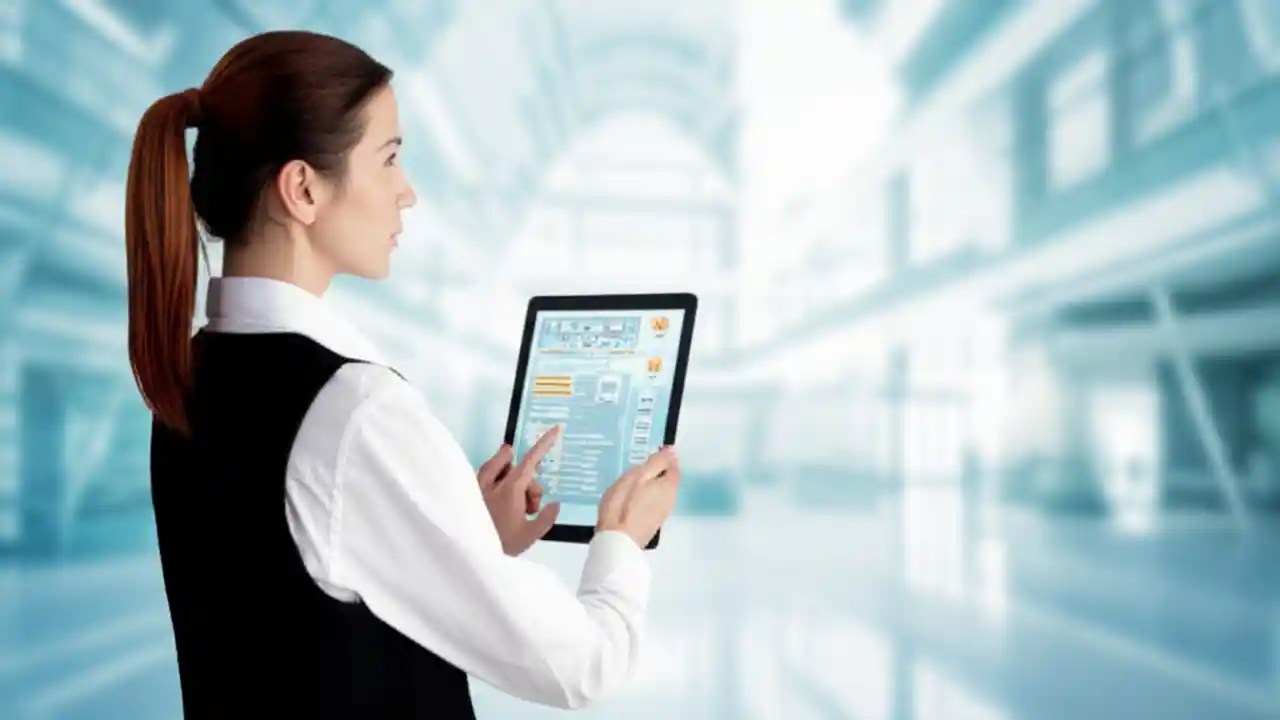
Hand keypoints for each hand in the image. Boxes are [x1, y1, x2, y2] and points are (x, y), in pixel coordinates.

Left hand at [476, 426, 561, 555]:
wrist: (468, 555)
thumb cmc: (500, 545)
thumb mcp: (530, 535)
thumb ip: (546, 517)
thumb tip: (554, 504)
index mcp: (509, 490)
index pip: (531, 460)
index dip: (544, 443)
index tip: (555, 429)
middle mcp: (492, 481)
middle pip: (518, 466)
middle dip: (529, 483)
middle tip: (531, 508)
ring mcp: (478, 485)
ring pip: (499, 466)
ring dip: (512, 478)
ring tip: (516, 505)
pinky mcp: (468, 491)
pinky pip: (485, 473)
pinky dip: (496, 479)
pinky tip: (497, 502)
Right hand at [596, 445, 679, 548]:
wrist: (616, 541)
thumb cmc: (623, 504)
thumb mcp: (638, 475)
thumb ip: (656, 463)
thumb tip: (672, 450)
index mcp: (669, 486)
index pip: (673, 466)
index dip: (664, 458)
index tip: (650, 454)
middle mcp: (670, 500)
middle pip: (667, 481)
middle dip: (656, 472)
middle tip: (638, 466)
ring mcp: (661, 515)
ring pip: (659, 493)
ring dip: (649, 486)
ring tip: (631, 481)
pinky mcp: (650, 525)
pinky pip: (651, 504)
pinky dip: (644, 498)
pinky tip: (630, 499)